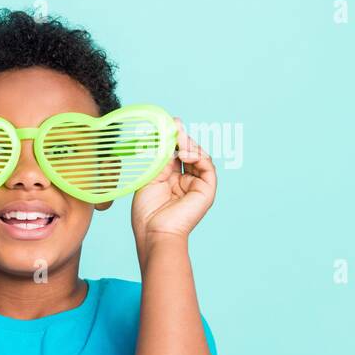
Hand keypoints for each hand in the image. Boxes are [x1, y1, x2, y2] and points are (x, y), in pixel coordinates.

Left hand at [131, 117, 215, 253]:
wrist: (154, 231)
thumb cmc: (147, 211)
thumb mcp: (150, 177)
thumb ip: (159, 158)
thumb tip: (164, 135)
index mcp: (170, 179)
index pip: (174, 153)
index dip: (172, 139)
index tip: (167, 124)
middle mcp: (185, 180)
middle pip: (188, 152)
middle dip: (182, 137)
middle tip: (174, 124)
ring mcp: (197, 185)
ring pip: (199, 157)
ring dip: (189, 145)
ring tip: (178, 139)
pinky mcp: (207, 190)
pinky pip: (208, 167)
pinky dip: (198, 157)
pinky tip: (185, 154)